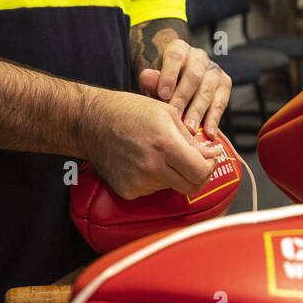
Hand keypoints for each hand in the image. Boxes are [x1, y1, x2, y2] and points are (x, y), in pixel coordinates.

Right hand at [81, 89, 223, 199]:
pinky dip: (154, 179)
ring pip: (172, 187)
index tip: (208, 158)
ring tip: (158, 154)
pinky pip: (153, 190)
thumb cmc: (129, 111)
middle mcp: (153, 167)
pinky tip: (143, 162)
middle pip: (191, 186)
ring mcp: (139, 182)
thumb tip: (212, 154)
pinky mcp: (129, 191)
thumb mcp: (166, 113)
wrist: (90, 123)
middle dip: (197, 174)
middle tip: (193, 161)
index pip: (201, 171)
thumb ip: (191, 138)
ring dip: (174, 174)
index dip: (209, 166)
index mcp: (165, 144)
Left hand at [139, 39, 231, 137]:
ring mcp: (213, 70)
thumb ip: (152, 81)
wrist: (180, 89)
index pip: (175, 57)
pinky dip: (214, 119)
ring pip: (207, 90)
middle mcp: (199, 57)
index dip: (169, 75)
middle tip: (176, 117)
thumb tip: (146, 77)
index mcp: (179, 49)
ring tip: (190, 130)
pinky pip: (220, 102)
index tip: (163, 95)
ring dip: (198, 112)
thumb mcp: (155, 82)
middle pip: (193, 76)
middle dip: (183, 98)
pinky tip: (209, 132)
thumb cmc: (165, 86)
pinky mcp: (224, 83)